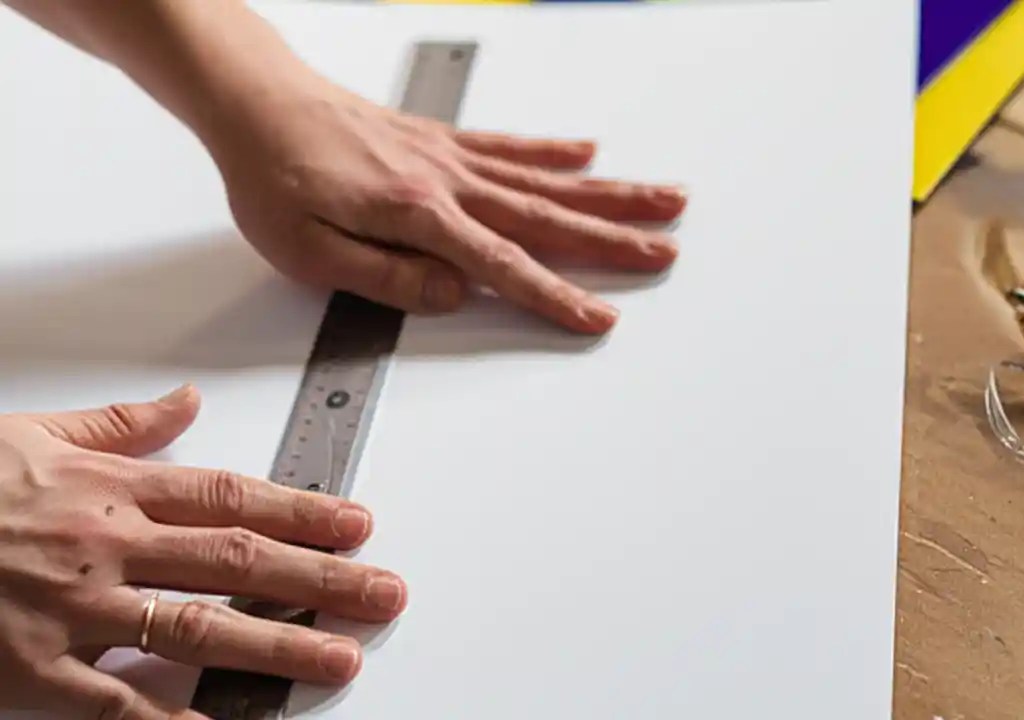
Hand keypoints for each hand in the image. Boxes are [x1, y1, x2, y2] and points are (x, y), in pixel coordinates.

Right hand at [0, 386, 404, 718]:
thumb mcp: (31, 433)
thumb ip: (119, 424)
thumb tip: (183, 404)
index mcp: (109, 489)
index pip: (230, 497)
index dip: (303, 511)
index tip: (358, 525)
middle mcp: (106, 547)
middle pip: (236, 561)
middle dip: (319, 579)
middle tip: (382, 593)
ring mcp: (74, 613)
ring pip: (197, 629)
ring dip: (276, 646)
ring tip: (337, 660)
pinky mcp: (37, 672)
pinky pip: (120, 709)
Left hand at [209, 80, 685, 334]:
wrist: (257, 103)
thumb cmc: (274, 176)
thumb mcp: (309, 251)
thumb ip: (386, 277)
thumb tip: (451, 296)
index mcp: (418, 215)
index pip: (503, 266)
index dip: (555, 296)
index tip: (598, 317)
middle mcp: (447, 181)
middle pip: (547, 217)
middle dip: (612, 239)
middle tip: (665, 252)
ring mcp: (451, 158)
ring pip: (546, 181)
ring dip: (607, 194)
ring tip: (659, 201)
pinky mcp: (442, 141)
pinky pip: (511, 146)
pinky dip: (555, 151)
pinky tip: (587, 155)